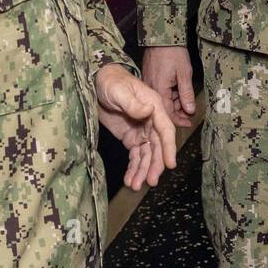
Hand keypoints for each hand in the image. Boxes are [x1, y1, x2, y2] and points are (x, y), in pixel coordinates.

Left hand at [96, 65, 177, 190]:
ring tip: (135, 185)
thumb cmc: (111, 82)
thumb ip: (133, 103)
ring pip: (147, 155)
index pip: (166, 130)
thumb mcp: (120, 91)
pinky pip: (136, 156)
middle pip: (158, 147)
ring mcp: (142, 131)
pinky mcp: (131, 138)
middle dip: (155, 165)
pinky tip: (130, 180)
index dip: (169, 148)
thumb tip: (148, 111)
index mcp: (155, 108)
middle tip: (150, 181)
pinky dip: (134, 169)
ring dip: (143, 171)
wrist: (97, 84)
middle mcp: (152, 121)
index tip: (170, 165)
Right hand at [141, 45, 196, 128]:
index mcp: (158, 89)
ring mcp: (149, 83)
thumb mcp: (184, 73)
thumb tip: (190, 110)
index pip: (167, 113)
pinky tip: (177, 91)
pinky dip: (169, 94)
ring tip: (186, 100)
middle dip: (178, 111)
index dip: (179, 120)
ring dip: (174, 102)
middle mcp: (150, 88)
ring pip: (162, 99)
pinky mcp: (149, 78)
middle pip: (164, 107)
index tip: (189, 122)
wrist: (161, 36)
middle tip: (190, 113)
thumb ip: (186, 94)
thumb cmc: (173, 52)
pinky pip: (159, 91)